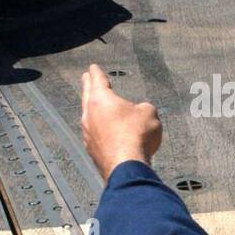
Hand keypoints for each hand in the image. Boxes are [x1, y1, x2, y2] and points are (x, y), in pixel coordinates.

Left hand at [81, 64, 162, 180]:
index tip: (93, 67)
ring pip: (88, 115)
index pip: (97, 80)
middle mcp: (89, 114)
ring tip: (96, 105)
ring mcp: (88, 133)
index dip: (96, 72)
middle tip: (86, 78)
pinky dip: (98, 129)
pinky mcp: (91, 149)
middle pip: (87, 95)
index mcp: (101, 99)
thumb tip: (138, 113)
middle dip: (88, 85)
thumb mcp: (148, 112)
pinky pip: (93, 133)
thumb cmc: (137, 135)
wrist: (127, 166)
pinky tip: (104, 131)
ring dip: (92, 109)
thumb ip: (142, 107)